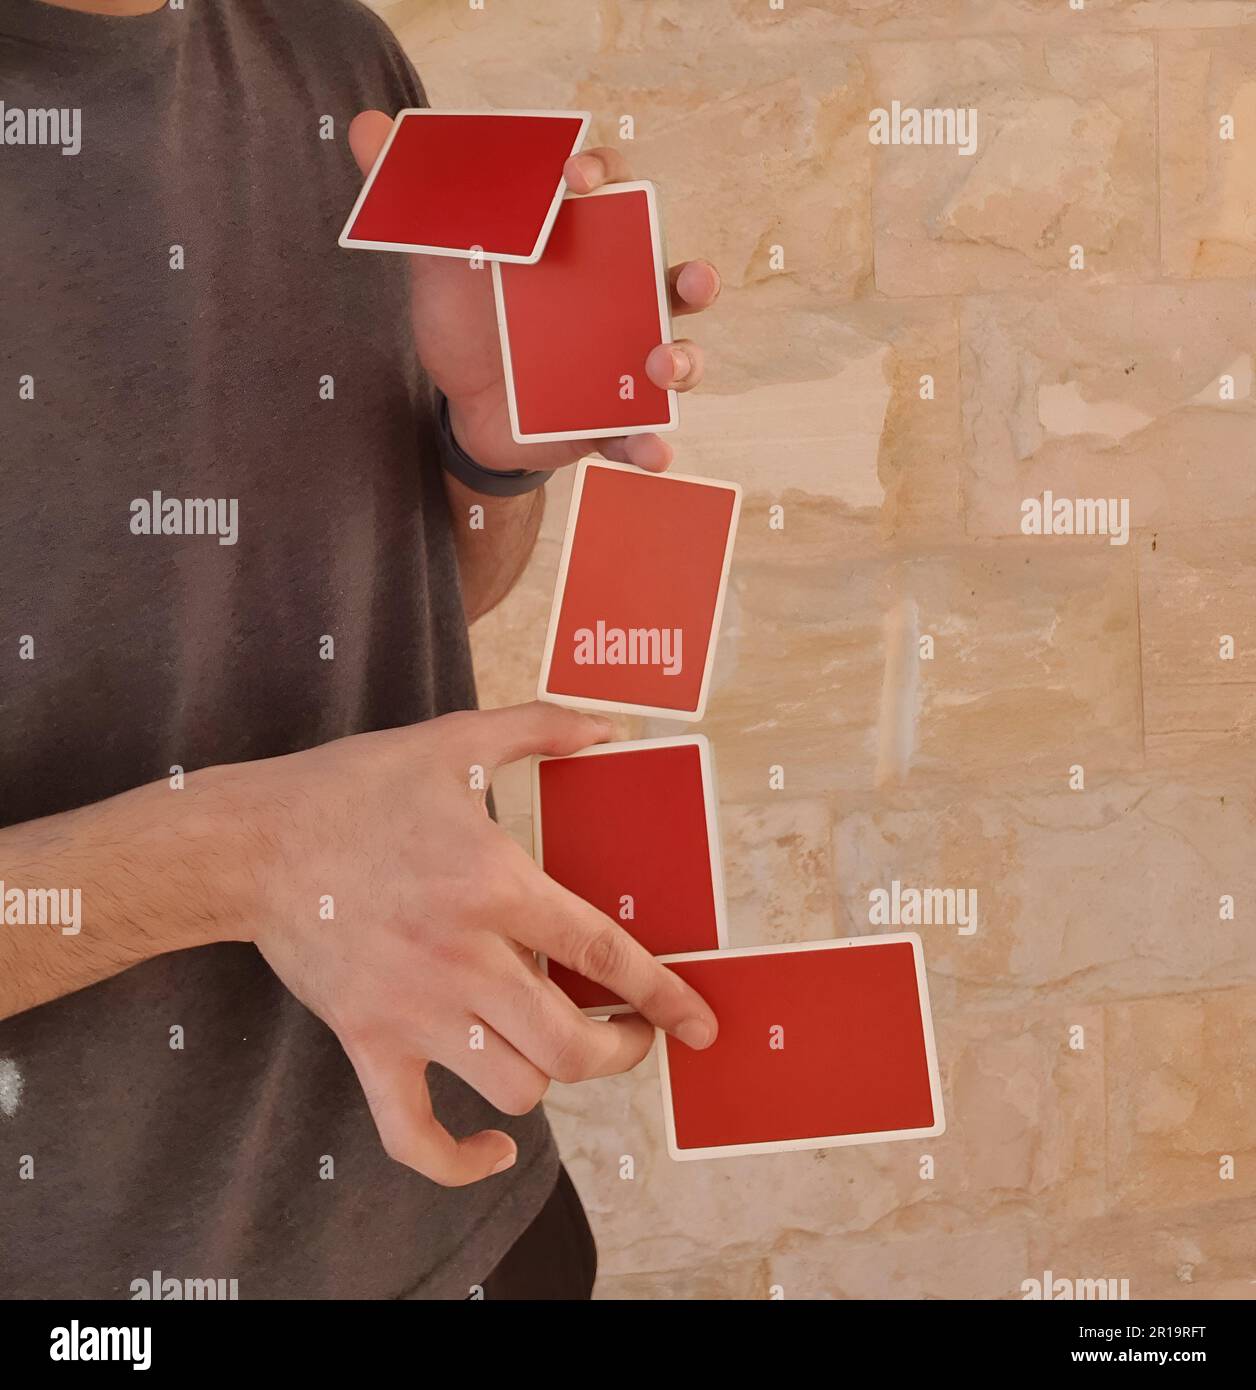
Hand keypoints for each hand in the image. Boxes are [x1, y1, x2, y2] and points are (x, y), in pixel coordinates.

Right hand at [219, 701, 717, 1185]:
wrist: (251, 842)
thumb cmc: (355, 788)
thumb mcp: (454, 740)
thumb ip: (540, 728)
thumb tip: (608, 727)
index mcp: (495, 886)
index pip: (604, 955)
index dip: (665, 995)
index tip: (698, 1023)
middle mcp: (463, 959)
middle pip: (571, 1045)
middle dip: (621, 1052)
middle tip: (630, 1035)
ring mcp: (413, 1011)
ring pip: (514, 1086)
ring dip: (548, 1077)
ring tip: (553, 1048)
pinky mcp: (368, 1043)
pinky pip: (414, 1135)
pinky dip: (458, 1158)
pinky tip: (489, 1145)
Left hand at [348, 111, 720, 473]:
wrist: (460, 407)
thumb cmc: (467, 321)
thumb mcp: (439, 261)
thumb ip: (412, 200)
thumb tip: (363, 128)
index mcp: (582, 246)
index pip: (613, 195)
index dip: (606, 176)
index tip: (577, 178)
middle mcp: (618, 299)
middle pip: (674, 279)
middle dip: (693, 278)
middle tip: (691, 279)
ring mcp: (621, 361)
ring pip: (677, 355)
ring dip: (684, 360)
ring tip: (664, 365)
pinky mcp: (610, 419)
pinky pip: (641, 433)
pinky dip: (650, 446)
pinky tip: (651, 452)